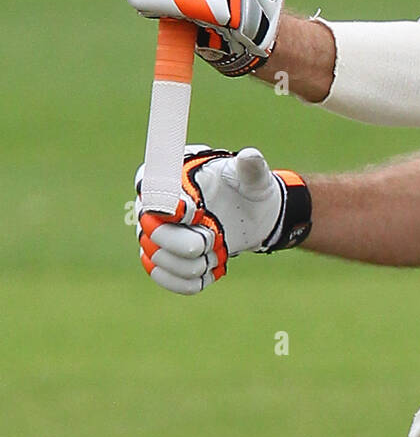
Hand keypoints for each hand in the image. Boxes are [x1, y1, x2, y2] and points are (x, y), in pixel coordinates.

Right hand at [136, 146, 311, 295]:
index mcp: (169, 176)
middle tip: (213, 238)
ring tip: (217, 253)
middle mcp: (153, 206)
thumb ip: (250, 167)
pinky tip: (209, 271)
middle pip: (149, 231)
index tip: (194, 211)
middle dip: (184, 242)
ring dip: (191, 263)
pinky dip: (187, 281)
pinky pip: (164, 277)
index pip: (150, 189)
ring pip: (157, 258)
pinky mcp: (166, 259)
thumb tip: (250, 156)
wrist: (252, 214)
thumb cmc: (246, 187)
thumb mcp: (252, 176)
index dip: (167, 205)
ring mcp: (155, 235)